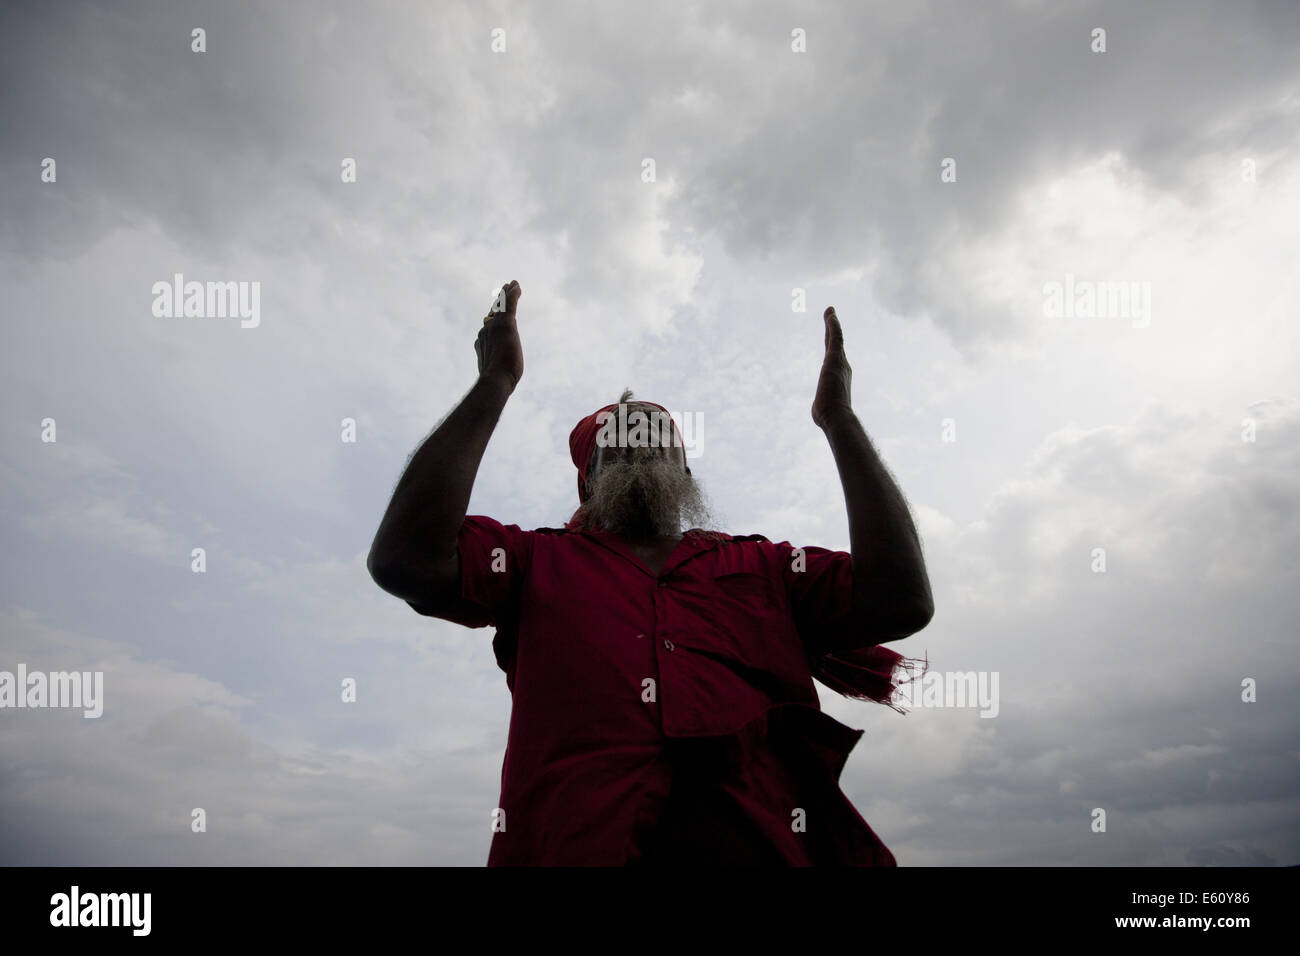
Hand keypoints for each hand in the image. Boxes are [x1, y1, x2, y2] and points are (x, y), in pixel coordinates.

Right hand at [476, 279, 523, 388]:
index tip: (494, 311)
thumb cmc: (498, 381)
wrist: (496, 379)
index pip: (488, 326)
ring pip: (501, 305)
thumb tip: (495, 372)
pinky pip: (509, 304)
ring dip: (506, 293)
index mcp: (482, 342)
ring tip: (511, 284)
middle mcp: (485, 331)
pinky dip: (512, 294)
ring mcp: (494, 327)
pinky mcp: (506, 324)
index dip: (493, 316)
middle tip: (503, 290)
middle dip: (498, 301)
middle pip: (493, 312)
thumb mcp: (495, 372)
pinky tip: (516, 285)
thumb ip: (494, 366)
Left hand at [811, 306, 852, 427]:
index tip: (830, 336)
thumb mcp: (823, 407)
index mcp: (839, 376)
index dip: (832, 346)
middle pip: (836, 344)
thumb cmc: (828, 415)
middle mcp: (843, 366)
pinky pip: (835, 336)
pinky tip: (830, 314)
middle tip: (831, 317)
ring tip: (829, 311)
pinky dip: (833, 324)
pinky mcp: (835, 358)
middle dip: (833, 330)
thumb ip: (822, 403)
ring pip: (835, 337)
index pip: (834, 358)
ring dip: (832, 323)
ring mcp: (840, 361)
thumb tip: (820, 408)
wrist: (835, 416)